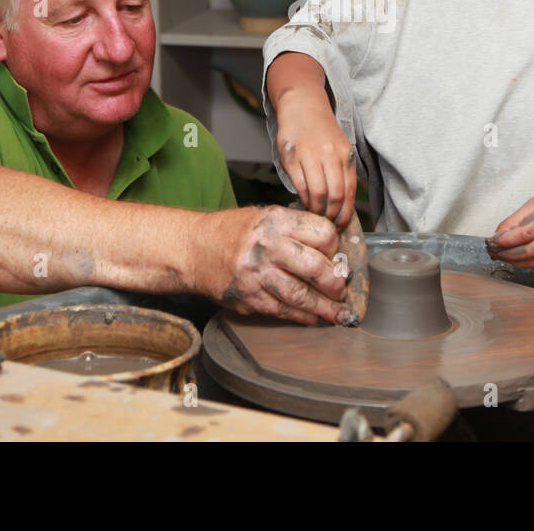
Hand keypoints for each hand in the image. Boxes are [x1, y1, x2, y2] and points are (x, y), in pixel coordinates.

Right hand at [200, 205, 352, 325]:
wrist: (193, 249)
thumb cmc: (231, 232)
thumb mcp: (264, 216)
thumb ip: (295, 231)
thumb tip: (330, 253)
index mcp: (276, 220)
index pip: (323, 233)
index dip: (334, 247)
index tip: (334, 256)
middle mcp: (267, 246)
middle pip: (316, 267)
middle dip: (335, 283)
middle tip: (341, 289)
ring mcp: (257, 274)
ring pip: (301, 295)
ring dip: (324, 308)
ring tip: (337, 313)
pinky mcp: (248, 297)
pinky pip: (282, 311)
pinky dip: (302, 316)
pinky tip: (312, 317)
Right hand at [275, 87, 356, 226]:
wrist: (302, 106)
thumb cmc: (322, 131)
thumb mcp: (341, 147)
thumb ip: (343, 171)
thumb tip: (344, 205)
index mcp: (345, 155)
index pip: (349, 192)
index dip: (346, 213)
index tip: (341, 225)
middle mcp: (330, 155)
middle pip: (335, 196)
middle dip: (332, 216)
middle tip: (327, 224)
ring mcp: (310, 156)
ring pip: (318, 193)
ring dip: (317, 210)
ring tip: (315, 215)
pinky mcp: (292, 158)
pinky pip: (300, 185)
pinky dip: (303, 199)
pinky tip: (304, 202)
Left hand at [486, 187, 533, 269]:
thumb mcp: (533, 203)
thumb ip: (514, 220)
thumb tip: (496, 236)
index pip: (525, 234)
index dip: (506, 241)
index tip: (493, 242)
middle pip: (531, 251)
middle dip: (509, 254)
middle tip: (495, 252)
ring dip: (517, 262)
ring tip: (504, 256)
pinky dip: (528, 263)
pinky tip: (518, 258)